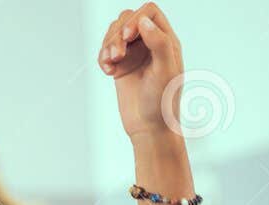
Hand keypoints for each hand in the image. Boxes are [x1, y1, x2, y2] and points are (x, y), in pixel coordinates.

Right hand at [98, 3, 184, 139]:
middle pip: (128, 18)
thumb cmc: (163, 102)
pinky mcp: (121, 67)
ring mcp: (134, 55)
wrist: (150, 128)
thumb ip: (159, 43)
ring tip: (110, 64)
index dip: (136, 19)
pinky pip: (106, 50)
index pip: (149, 12)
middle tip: (117, 55)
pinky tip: (108, 71)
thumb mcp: (166, 71)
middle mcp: (150, 44)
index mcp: (166, 40)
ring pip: (115, 33)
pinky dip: (102, 57)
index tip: (129, 38)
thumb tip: (143, 21)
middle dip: (118, 33)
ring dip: (108, 44)